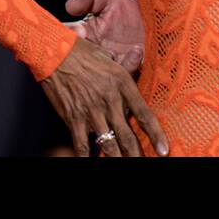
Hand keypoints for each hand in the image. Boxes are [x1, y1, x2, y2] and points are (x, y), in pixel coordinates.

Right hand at [39, 38, 167, 156]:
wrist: (55, 54)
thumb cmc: (83, 53)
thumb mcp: (110, 57)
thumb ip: (126, 64)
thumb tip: (138, 54)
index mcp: (123, 84)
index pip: (144, 114)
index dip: (156, 134)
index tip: (163, 149)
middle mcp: (110, 100)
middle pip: (127, 135)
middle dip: (136, 153)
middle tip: (145, 162)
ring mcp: (91, 111)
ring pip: (108, 142)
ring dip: (116, 157)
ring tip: (123, 165)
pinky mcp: (74, 118)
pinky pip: (82, 143)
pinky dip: (86, 156)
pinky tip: (90, 161)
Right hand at [65, 0, 144, 73]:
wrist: (153, 17)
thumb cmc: (125, 7)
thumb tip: (69, 6)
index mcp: (81, 35)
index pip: (65, 39)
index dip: (70, 37)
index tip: (81, 31)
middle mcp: (92, 53)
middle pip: (79, 62)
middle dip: (85, 56)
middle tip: (95, 46)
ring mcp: (110, 64)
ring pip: (100, 74)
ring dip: (106, 64)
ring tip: (114, 52)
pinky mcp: (128, 70)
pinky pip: (124, 74)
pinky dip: (129, 65)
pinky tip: (136, 51)